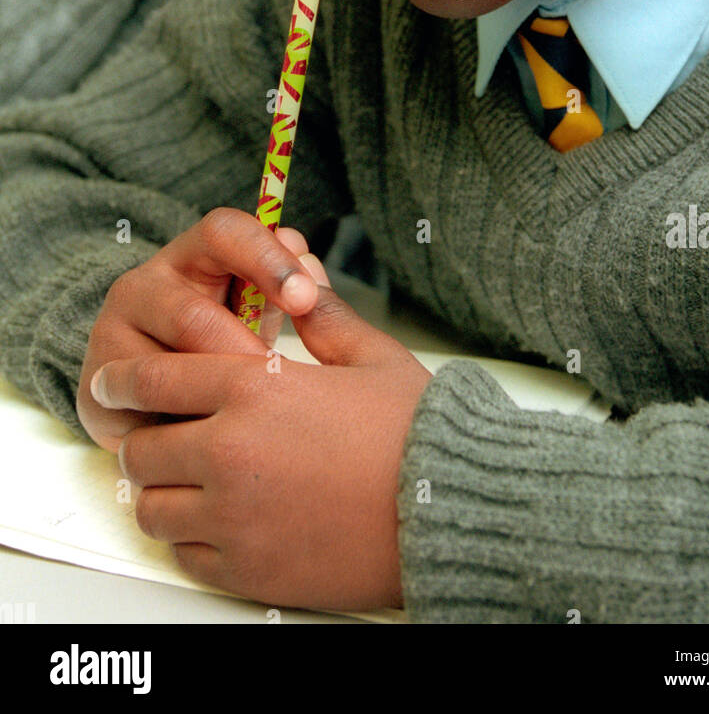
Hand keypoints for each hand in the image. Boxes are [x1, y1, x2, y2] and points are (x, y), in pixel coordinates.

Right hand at [77, 208, 327, 451]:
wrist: (160, 390)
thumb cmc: (229, 337)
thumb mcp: (263, 305)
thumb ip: (291, 282)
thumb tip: (306, 260)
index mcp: (192, 253)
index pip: (223, 232)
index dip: (266, 259)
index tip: (306, 300)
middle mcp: (143, 285)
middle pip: (193, 316)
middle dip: (242, 355)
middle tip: (280, 385)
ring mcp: (112, 333)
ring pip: (165, 372)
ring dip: (209, 400)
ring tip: (250, 422)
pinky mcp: (96, 386)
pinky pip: (142, 413)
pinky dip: (182, 433)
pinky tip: (212, 446)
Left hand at [91, 286, 433, 611]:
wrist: (447, 511)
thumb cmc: (416, 431)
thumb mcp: (372, 357)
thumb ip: (325, 319)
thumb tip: (304, 288)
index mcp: (255, 388)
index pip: (157, 378)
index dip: (124, 378)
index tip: (112, 382)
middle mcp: (230, 451)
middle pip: (142, 446)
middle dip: (146, 437)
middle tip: (162, 436)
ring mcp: (233, 516)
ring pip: (152, 506)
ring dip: (163, 491)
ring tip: (188, 483)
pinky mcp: (246, 569)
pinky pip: (184, 554)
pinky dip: (190, 538)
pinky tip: (218, 523)